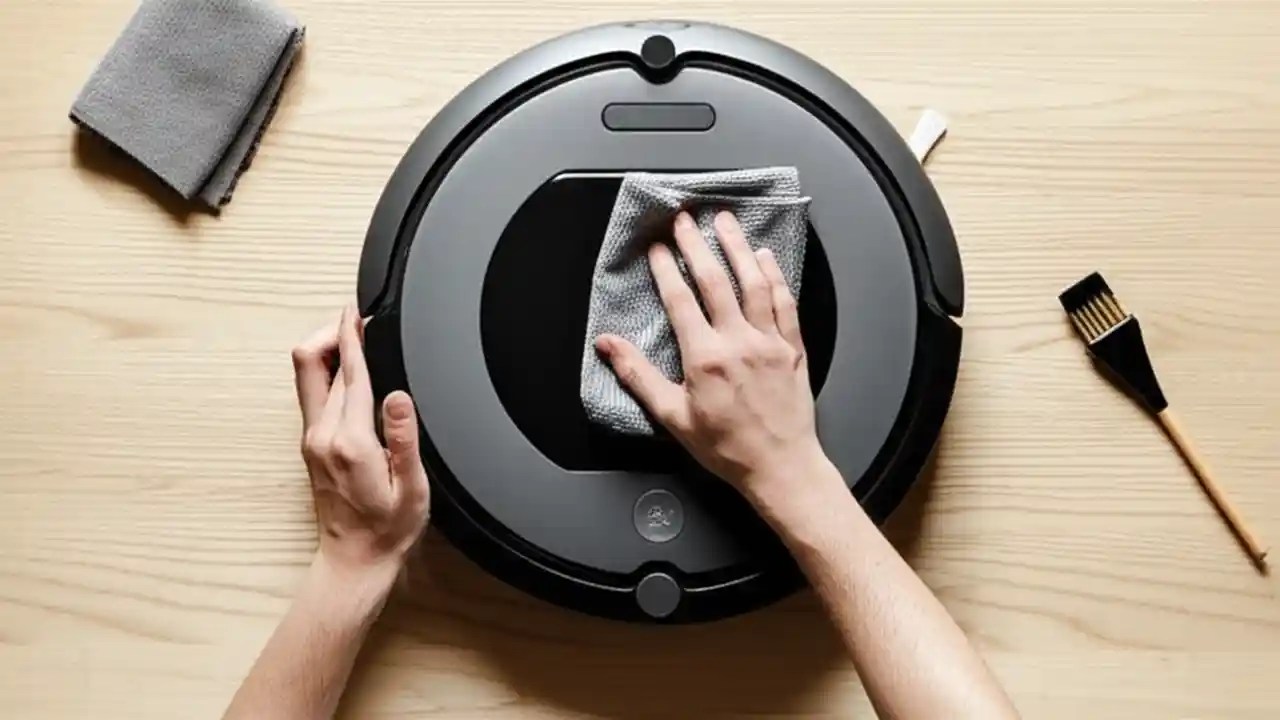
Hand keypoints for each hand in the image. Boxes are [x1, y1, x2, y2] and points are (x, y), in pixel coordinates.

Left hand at [291, 305, 429, 580]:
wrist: (355, 561)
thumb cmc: (388, 529)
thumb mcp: (412, 487)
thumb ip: (404, 438)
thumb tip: (398, 396)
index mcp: (350, 442)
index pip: (349, 375)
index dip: (350, 337)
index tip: (353, 311)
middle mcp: (322, 436)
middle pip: (311, 365)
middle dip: (330, 334)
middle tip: (354, 318)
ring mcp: (311, 440)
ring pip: (306, 377)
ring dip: (325, 351)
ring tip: (352, 337)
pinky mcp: (311, 446)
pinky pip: (312, 394)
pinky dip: (327, 372)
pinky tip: (347, 371)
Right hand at [596, 211, 827, 504]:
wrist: (780, 467)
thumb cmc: (725, 448)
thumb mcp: (672, 416)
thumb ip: (638, 375)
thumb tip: (607, 345)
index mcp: (704, 358)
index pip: (681, 300)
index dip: (667, 270)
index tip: (657, 248)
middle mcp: (738, 342)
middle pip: (716, 281)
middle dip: (698, 245)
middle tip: (686, 219)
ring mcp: (770, 342)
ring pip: (753, 283)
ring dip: (738, 248)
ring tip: (726, 221)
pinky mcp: (793, 348)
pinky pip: (785, 302)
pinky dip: (774, 276)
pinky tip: (765, 257)